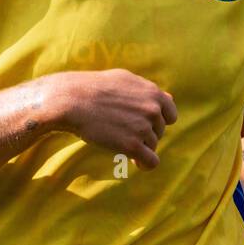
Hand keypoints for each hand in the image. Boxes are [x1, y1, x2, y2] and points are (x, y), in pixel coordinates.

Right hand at [46, 69, 177, 169]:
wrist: (73, 100)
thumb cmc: (95, 88)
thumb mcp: (125, 80)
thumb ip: (148, 90)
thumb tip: (169, 97)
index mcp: (153, 93)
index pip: (171, 115)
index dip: (158, 121)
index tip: (143, 124)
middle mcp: (152, 110)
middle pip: (159, 132)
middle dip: (145, 134)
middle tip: (123, 130)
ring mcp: (143, 128)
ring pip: (152, 146)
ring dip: (139, 147)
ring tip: (119, 140)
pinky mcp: (132, 145)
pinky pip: (151, 162)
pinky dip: (145, 164)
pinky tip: (136, 163)